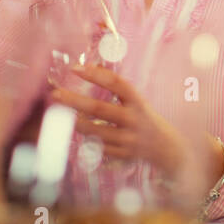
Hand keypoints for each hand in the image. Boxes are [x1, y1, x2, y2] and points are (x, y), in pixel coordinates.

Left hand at [52, 64, 223, 186]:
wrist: (168, 149)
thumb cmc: (145, 120)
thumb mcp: (138, 102)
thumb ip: (118, 90)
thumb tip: (91, 68)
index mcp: (138, 102)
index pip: (116, 84)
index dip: (95, 75)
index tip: (75, 68)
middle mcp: (134, 119)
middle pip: (99, 109)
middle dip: (74, 101)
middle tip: (55, 94)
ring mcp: (128, 139)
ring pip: (94, 131)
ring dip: (74, 123)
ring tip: (58, 115)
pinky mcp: (123, 155)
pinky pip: (98, 147)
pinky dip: (85, 140)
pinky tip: (74, 133)